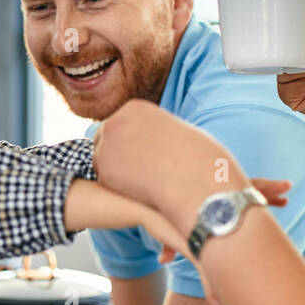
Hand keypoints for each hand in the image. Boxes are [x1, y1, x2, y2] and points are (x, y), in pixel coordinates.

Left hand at [94, 100, 247, 233]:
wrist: (200, 187)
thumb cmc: (201, 160)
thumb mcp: (177, 130)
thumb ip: (154, 132)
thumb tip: (146, 144)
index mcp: (135, 108)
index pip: (120, 124)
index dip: (130, 141)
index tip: (144, 155)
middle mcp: (115, 123)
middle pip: (104, 140)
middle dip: (116, 155)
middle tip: (138, 174)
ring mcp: (106, 149)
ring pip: (102, 163)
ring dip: (116, 174)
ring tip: (145, 185)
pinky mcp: (104, 175)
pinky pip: (106, 185)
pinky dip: (119, 192)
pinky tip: (141, 195)